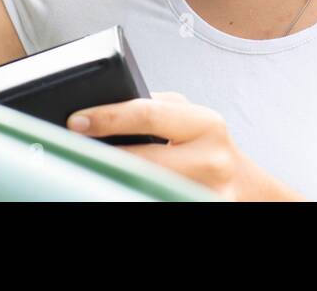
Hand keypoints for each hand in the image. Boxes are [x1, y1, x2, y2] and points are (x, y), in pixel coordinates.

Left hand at [66, 91, 303, 200]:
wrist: (245, 189)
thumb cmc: (208, 146)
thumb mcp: (190, 118)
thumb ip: (157, 109)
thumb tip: (102, 107)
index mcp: (206, 123)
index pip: (147, 113)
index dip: (107, 116)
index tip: (76, 121)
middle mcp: (211, 159)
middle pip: (141, 158)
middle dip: (102, 155)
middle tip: (71, 147)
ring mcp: (206, 192)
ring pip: (144, 187)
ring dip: (112, 181)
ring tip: (89, 171)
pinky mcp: (199, 210)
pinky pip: (155, 200)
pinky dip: (131, 194)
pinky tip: (114, 189)